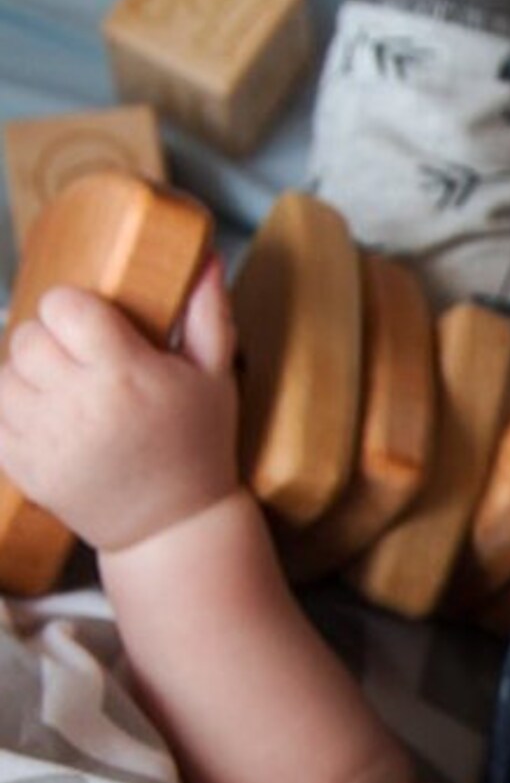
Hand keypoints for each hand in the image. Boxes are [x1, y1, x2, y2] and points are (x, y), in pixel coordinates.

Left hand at [0, 258, 239, 551]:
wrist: (173, 527)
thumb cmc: (197, 449)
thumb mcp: (215, 380)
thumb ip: (208, 316)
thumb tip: (205, 255)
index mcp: (126, 375)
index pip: (64, 306)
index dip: (74, 311)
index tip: (92, 328)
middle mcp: (80, 404)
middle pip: (28, 336)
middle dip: (51, 345)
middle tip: (81, 367)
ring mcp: (45, 437)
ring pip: (3, 372)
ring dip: (26, 377)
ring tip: (62, 393)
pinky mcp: (22, 464)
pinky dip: (11, 409)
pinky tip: (45, 419)